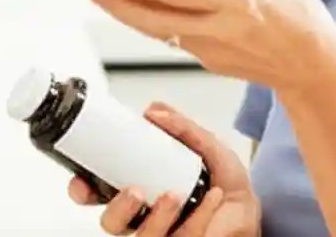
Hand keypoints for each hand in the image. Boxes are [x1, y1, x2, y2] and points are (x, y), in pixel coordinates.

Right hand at [68, 102, 259, 236]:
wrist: (252, 210)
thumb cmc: (225, 185)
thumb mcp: (207, 147)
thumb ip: (183, 129)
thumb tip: (155, 110)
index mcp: (142, 190)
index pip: (100, 194)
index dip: (84, 190)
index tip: (83, 180)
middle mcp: (147, 217)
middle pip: (112, 223)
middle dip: (117, 210)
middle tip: (135, 192)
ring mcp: (164, 234)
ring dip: (156, 217)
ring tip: (174, 196)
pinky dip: (200, 215)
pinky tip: (212, 197)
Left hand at [83, 0, 335, 97]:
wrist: (314, 68)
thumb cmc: (300, 18)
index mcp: (234, 6)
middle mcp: (216, 32)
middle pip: (150, 21)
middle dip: (113, 2)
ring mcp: (208, 51)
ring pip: (154, 32)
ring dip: (123, 12)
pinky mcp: (206, 60)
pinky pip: (169, 38)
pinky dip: (148, 20)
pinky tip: (137, 2)